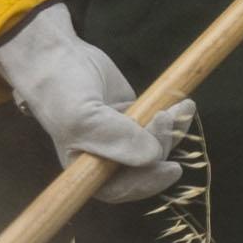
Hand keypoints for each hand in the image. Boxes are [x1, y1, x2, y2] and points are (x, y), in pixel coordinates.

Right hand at [0, 4, 187, 203]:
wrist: (58, 54)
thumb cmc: (61, 91)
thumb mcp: (83, 117)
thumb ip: (116, 139)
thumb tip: (154, 156)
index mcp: (85, 169)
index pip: (120, 188)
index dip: (146, 183)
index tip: (169, 168)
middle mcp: (105, 158)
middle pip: (143, 168)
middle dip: (159, 147)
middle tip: (163, 119)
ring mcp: (121, 137)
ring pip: (156, 147)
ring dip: (171, 132)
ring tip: (179, 109)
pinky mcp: (134, 117)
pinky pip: (159, 127)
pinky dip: (174, 118)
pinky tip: (184, 104)